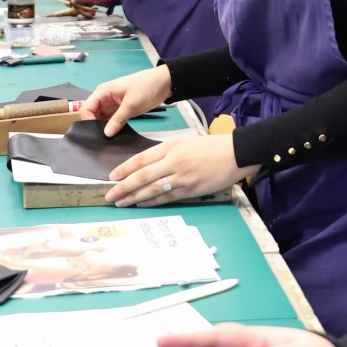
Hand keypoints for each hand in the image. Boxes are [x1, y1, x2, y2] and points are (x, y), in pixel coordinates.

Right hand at [80, 64, 171, 134]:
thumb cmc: (146, 87)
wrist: (164, 83)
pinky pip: (111, 121)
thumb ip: (118, 119)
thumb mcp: (131, 103)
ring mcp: (112, 105)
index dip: (88, 121)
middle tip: (102, 139)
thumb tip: (106, 134)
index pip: (86, 108)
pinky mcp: (121, 111)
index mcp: (103, 92)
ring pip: (101, 119)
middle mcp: (104, 98)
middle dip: (95, 126)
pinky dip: (112, 127)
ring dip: (103, 128)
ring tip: (108, 140)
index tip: (96, 133)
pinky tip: (114, 136)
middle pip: (92, 115)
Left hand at [104, 131, 255, 205]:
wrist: (236, 153)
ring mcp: (182, 177)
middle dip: (123, 186)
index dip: (125, 168)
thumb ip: (167, 152)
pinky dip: (152, 201)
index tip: (112, 176)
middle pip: (142, 176)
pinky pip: (167, 197)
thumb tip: (147, 165)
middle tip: (110, 194)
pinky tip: (141, 204)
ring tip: (121, 202)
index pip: (141, 159)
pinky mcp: (191, 189)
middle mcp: (174, 162)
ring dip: (134, 197)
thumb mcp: (185, 142)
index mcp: (171, 147)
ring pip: (152, 189)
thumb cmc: (212, 146)